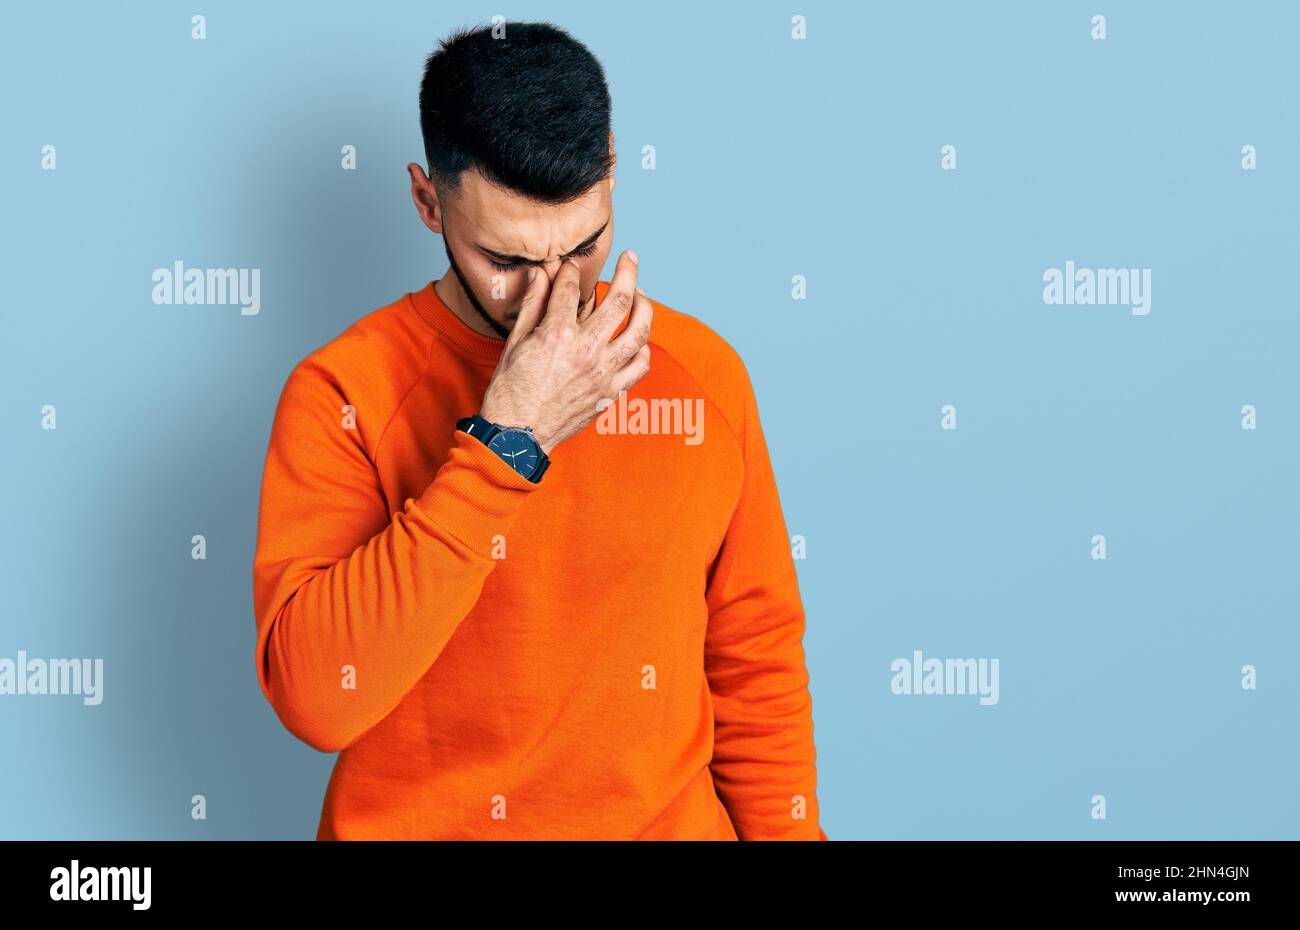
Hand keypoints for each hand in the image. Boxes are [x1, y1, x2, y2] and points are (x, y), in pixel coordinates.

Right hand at [478, 251, 652, 453]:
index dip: (572, 270)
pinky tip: (637, 338)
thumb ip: (532, 305)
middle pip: (620, 301)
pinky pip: (640, 366)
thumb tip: (541, 274)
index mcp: (558, 335)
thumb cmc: (510, 391)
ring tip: (642, 295)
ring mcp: (603, 373)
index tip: (573, 265)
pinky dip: (642, 348)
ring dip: (645, 307)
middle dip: (628, 272)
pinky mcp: (610, 393)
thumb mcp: (514, 343)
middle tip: (631, 258)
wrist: (517, 436)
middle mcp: (586, 351)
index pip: (573, 289)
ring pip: (639, 331)